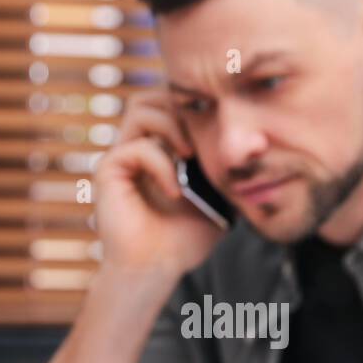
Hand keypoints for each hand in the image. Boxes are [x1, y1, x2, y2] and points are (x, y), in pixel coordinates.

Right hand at [93, 90, 224, 274]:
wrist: (157, 268)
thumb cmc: (185, 240)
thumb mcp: (216, 199)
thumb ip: (226, 171)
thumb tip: (254, 147)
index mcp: (160, 148)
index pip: (172, 104)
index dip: (194, 105)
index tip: (220, 120)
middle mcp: (137, 146)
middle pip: (153, 94)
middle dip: (182, 107)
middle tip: (204, 134)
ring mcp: (121, 156)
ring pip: (140, 107)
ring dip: (172, 126)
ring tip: (189, 154)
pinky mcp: (109, 170)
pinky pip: (137, 147)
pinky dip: (161, 164)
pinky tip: (174, 191)